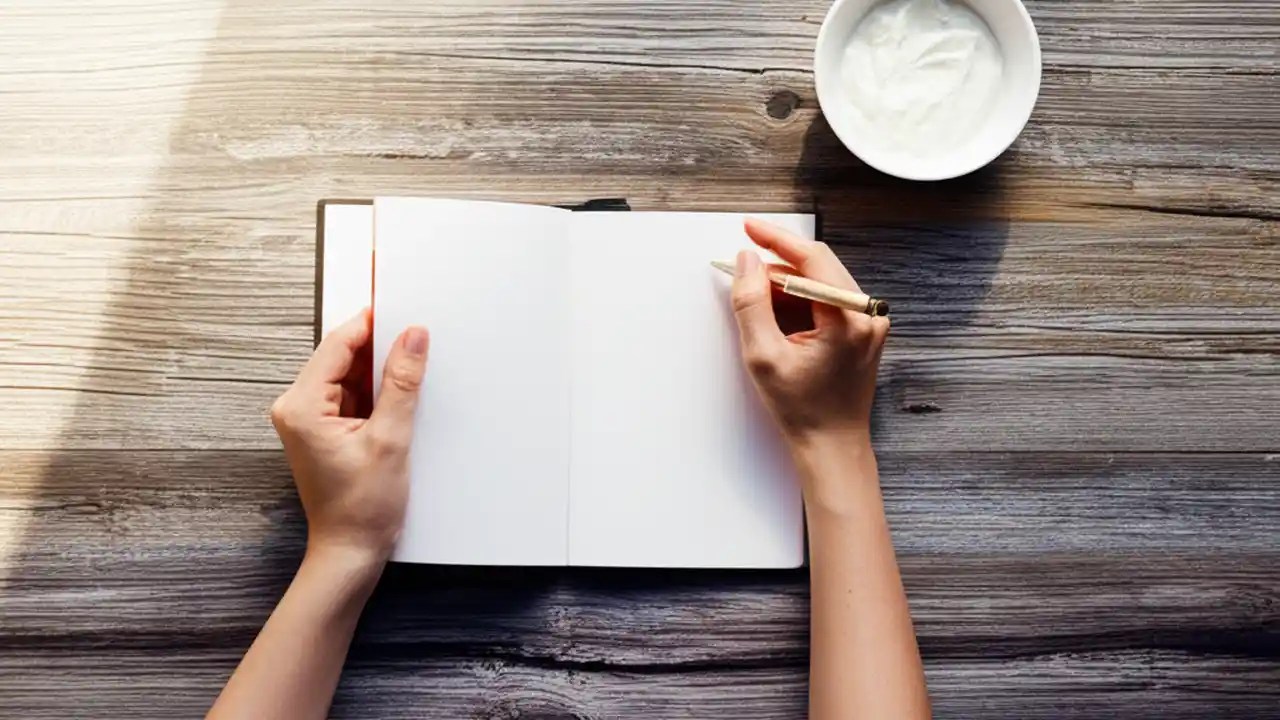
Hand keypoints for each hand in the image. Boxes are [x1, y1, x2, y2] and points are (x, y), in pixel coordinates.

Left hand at [269, 308, 429, 566]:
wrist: (350, 551)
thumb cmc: (361, 508)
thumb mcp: (390, 439)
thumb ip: (401, 382)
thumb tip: (412, 338)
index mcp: (302, 406)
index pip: (338, 345)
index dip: (371, 323)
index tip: (401, 308)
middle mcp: (295, 408)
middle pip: (342, 357)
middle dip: (378, 347)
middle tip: (414, 341)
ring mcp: (307, 419)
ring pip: (348, 375)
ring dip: (378, 372)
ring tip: (410, 377)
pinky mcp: (322, 429)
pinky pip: (350, 395)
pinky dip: (374, 392)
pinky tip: (398, 398)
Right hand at [730, 218, 888, 446]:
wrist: (831, 445)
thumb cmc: (802, 410)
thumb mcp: (763, 356)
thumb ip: (751, 304)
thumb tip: (747, 262)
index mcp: (848, 319)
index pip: (811, 260)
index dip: (776, 240)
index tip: (749, 228)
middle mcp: (867, 315)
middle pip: (818, 267)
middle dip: (777, 264)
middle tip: (743, 270)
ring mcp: (870, 322)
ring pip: (822, 281)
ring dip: (787, 284)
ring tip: (757, 300)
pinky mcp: (864, 330)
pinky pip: (829, 299)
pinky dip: (801, 300)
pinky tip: (778, 315)